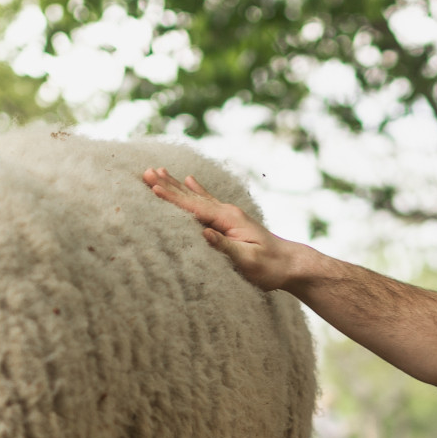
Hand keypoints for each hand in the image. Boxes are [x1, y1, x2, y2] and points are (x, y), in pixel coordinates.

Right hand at [140, 168, 316, 292]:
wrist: (290, 263)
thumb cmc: (270, 267)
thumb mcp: (248, 260)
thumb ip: (225, 247)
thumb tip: (204, 233)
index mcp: (228, 219)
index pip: (194, 207)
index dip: (172, 198)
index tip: (152, 187)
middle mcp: (227, 212)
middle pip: (191, 196)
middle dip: (168, 184)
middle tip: (145, 172)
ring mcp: (229, 214)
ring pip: (196, 196)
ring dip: (176, 184)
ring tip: (158, 170)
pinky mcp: (230, 220)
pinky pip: (207, 201)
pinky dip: (195, 190)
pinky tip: (189, 180)